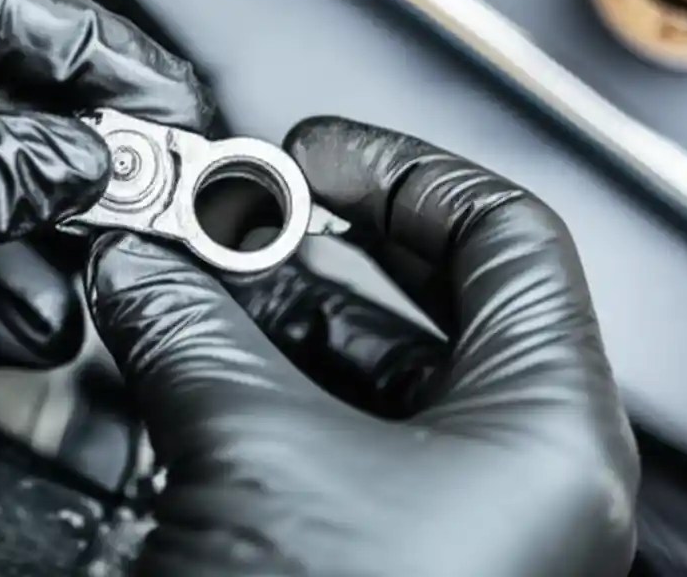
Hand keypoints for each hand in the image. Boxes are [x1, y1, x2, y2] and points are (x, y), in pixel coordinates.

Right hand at [86, 117, 638, 575]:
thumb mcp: (252, 459)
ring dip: (275, 322)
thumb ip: (189, 333)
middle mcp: (519, 479)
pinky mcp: (387, 561)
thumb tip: (140, 265)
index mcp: (546, 435)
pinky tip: (193, 366)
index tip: (312, 151)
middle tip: (242, 208)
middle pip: (436, 302)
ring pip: (374, 376)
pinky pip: (338, 443)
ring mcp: (455, 526)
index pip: (504, 237)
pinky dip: (265, 394)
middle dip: (322, 247)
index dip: (399, 171)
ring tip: (190, 283)